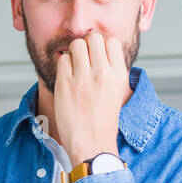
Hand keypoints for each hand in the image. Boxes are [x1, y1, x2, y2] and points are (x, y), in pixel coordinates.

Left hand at [54, 32, 130, 166]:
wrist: (91, 143)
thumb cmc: (103, 120)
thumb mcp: (117, 91)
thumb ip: (111, 69)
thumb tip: (100, 48)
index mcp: (119, 74)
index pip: (111, 41)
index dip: (102, 45)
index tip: (97, 56)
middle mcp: (103, 73)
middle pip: (93, 38)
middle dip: (87, 45)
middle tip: (84, 61)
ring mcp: (83, 78)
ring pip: (76, 45)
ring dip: (74, 53)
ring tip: (75, 68)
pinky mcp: (65, 84)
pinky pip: (62, 59)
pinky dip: (63, 65)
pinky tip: (66, 78)